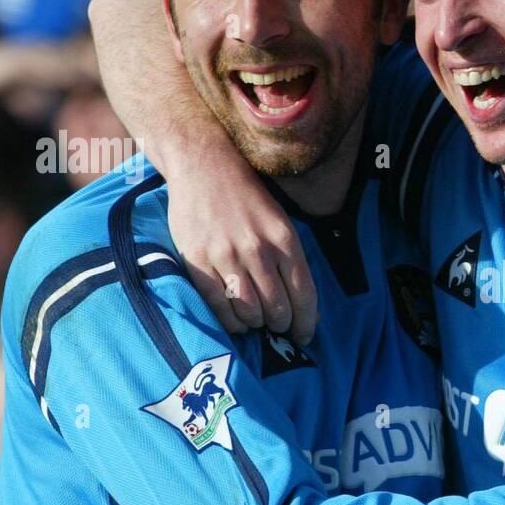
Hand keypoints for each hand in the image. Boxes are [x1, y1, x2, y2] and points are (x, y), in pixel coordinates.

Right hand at [165, 157, 318, 344]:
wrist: (205, 168)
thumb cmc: (248, 199)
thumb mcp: (281, 223)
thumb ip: (291, 260)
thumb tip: (304, 304)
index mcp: (284, 240)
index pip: (304, 294)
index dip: (307, 322)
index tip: (304, 336)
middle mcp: (258, 250)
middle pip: (277, 307)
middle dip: (281, 325)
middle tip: (278, 327)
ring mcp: (226, 255)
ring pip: (249, 310)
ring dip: (257, 324)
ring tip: (258, 322)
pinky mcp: (197, 260)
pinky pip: (218, 304)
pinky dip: (231, 321)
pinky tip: (237, 321)